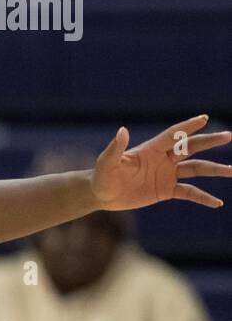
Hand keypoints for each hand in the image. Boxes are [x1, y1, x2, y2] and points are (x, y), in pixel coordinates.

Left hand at [91, 114, 231, 210]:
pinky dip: (203, 197)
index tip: (204, 118)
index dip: (187, 127)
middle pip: (190, 148)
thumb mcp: (107, 162)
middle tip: (227, 135)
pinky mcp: (166, 190)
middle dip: (209, 141)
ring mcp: (166, 174)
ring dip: (214, 170)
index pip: (173, 135)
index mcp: (151, 149)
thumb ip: (115, 147)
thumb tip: (122, 130)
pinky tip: (217, 202)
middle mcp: (162, 159)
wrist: (101, 194)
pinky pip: (189, 192)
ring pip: (195, 169)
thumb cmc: (102, 175)